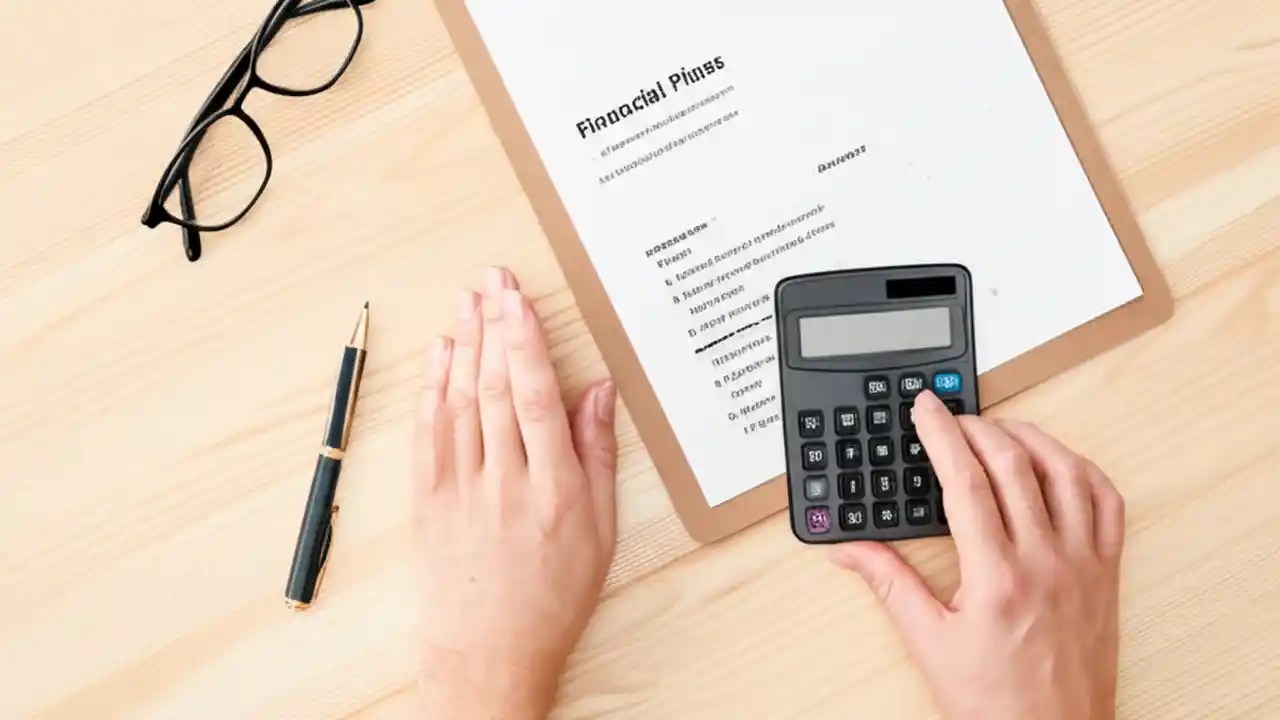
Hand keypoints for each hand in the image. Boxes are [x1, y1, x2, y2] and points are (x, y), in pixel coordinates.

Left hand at [412, 267, 618, 719]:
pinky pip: (428, 432)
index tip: (520, 299)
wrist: (489, 652)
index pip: (536, 396)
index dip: (526, 340)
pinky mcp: (428, 500)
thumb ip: (598, 455)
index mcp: (553, 488)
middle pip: (495, 386)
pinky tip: (438, 355)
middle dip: (493, 325)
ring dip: (462, 344)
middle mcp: (504, 482)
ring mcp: (461, 489)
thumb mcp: (599, 531)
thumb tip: (599, 394)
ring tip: (467, 300)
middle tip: (492, 279)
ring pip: (460, 400)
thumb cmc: (551, 597)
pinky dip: (431, 387)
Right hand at [831, 391, 1124, 719]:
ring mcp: (1083, 565)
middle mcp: (1046, 562)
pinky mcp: (1106, 574)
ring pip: (1066, 474)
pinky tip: (1060, 463)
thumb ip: (888, 583)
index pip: (965, 482)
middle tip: (952, 416)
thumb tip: (849, 549)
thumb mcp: (928, 642)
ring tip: (1001, 429)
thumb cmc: (996, 703)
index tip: (926, 409)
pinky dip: (1084, 471)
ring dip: (1031, 438)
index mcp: (997, 577)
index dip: (941, 435)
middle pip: (1013, 465)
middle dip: (978, 427)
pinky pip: (1108, 505)